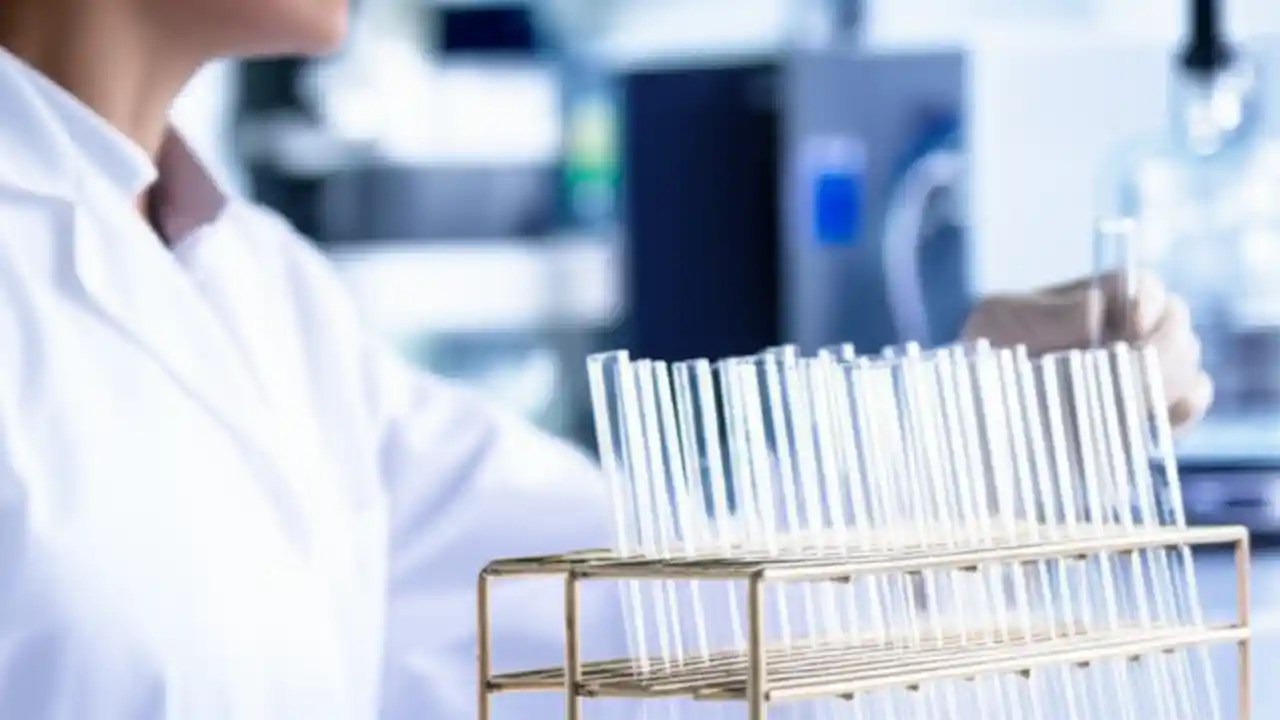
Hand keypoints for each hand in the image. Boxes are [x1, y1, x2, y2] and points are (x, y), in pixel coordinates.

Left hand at [961, 272, 1212, 429]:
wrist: (976, 411)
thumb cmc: (984, 352)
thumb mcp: (997, 322)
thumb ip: (1043, 315)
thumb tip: (1095, 312)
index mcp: (1099, 298)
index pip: (1143, 286)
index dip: (1146, 302)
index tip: (1132, 326)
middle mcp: (1131, 332)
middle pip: (1176, 326)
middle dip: (1161, 347)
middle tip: (1130, 369)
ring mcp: (1146, 372)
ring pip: (1187, 366)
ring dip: (1164, 381)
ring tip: (1127, 399)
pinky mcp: (1149, 415)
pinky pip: (1189, 406)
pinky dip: (1181, 411)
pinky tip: (1152, 417)